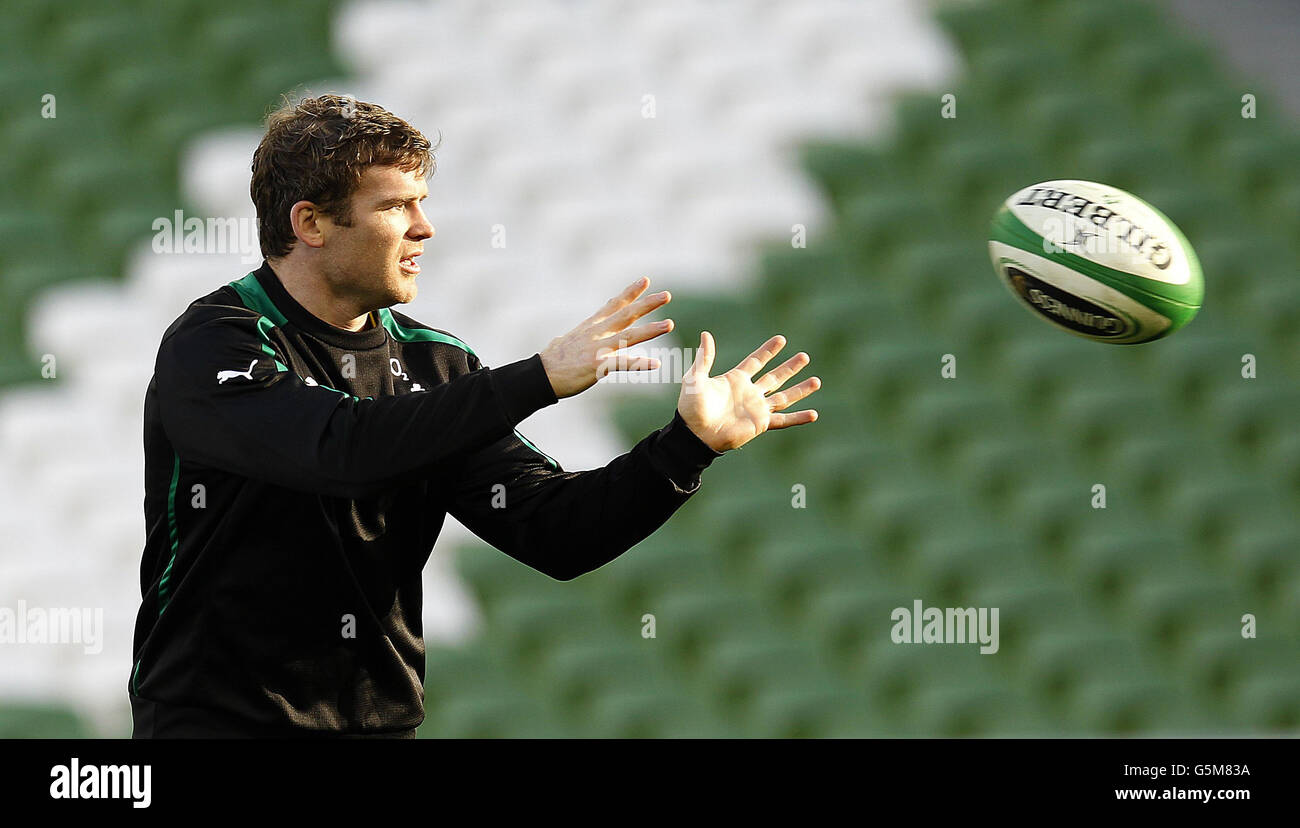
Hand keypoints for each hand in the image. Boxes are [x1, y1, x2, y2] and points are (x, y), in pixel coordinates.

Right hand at [539, 277, 673, 398]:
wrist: (540, 376)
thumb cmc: (551, 362)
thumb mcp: (565, 342)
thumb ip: (575, 337)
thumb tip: (569, 336)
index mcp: (591, 327)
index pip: (613, 305)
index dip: (630, 293)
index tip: (645, 281)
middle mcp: (596, 333)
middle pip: (626, 315)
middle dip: (647, 304)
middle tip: (667, 295)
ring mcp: (597, 348)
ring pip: (629, 336)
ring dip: (651, 330)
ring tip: (670, 324)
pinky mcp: (597, 365)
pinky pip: (622, 363)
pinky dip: (640, 363)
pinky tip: (655, 364)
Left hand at [676, 332, 820, 451]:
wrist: (695, 433)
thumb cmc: (691, 406)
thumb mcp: (695, 378)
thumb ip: (705, 357)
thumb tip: (705, 334)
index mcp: (735, 379)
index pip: (756, 361)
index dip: (768, 350)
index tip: (781, 339)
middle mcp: (749, 393)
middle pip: (775, 377)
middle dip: (790, 367)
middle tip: (804, 356)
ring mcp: (756, 408)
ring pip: (784, 396)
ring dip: (800, 389)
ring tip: (817, 381)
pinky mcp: (760, 423)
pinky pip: (783, 420)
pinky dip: (798, 418)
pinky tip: (814, 414)